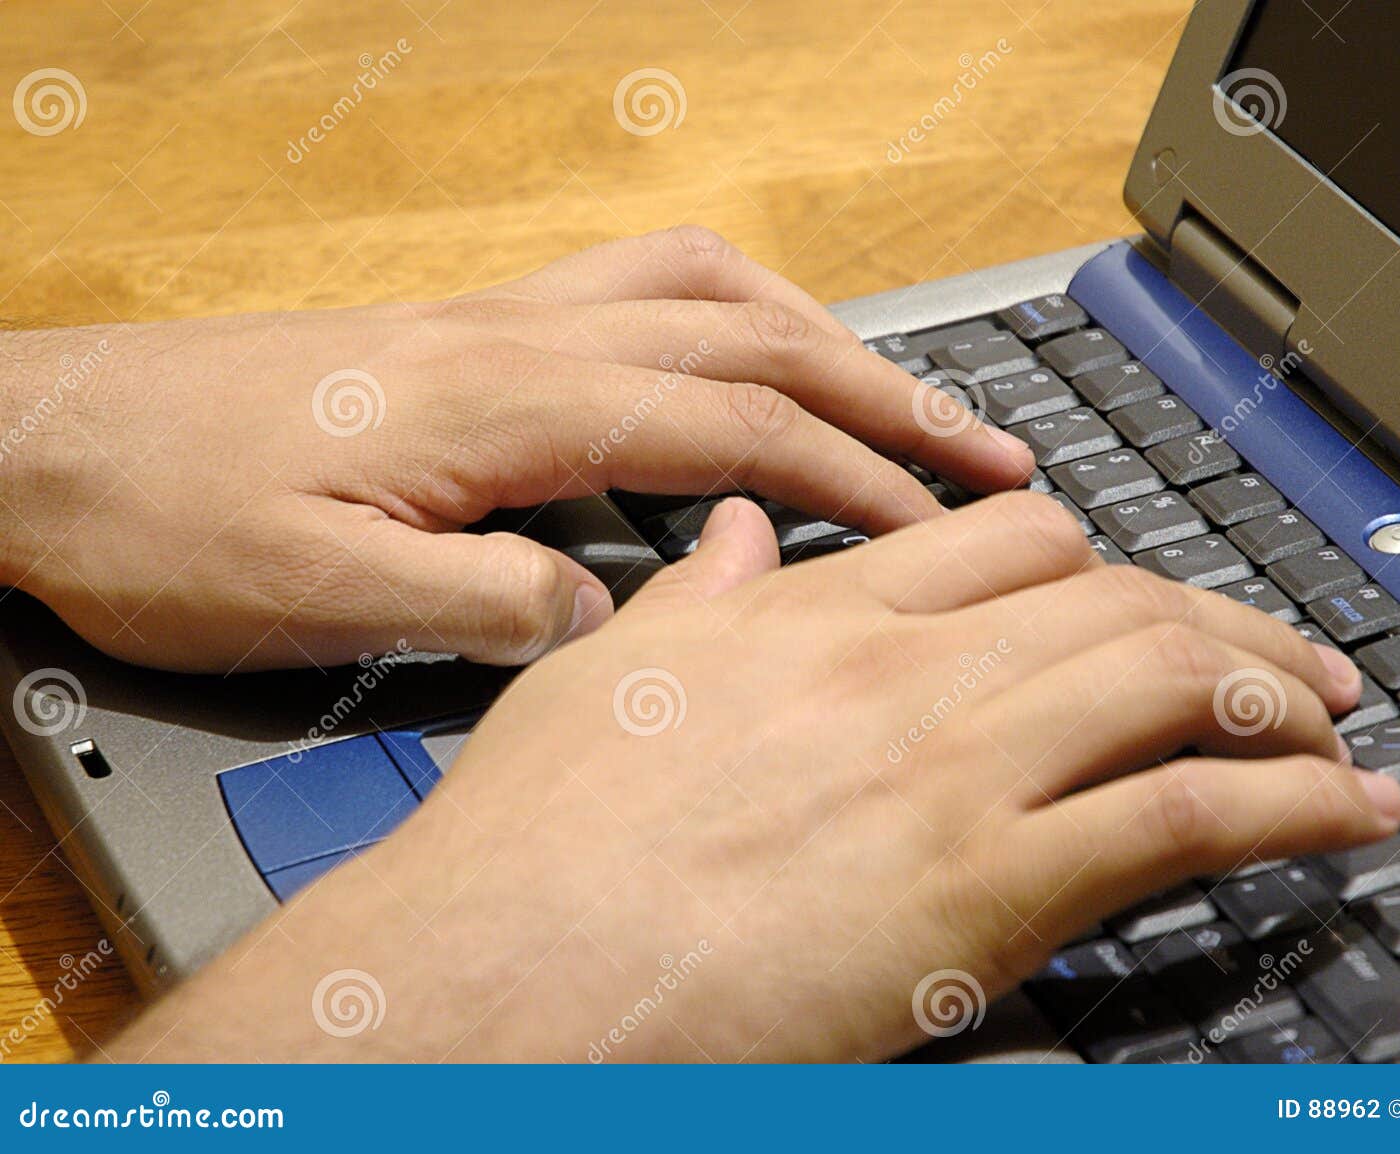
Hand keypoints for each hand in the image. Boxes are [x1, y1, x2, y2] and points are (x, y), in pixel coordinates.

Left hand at [0, 226, 1032, 670]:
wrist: (53, 436)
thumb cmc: (168, 512)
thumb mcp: (314, 597)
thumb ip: (481, 603)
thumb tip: (612, 612)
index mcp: (504, 402)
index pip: (734, 426)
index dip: (858, 476)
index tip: (945, 524)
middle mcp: (522, 336)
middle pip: (754, 336)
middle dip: (889, 394)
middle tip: (992, 447)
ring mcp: (502, 319)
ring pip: (710, 288)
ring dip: (827, 336)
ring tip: (908, 397)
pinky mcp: (475, 330)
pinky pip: (644, 283)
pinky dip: (736, 308)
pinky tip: (756, 350)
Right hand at [110, 493, 1399, 1062]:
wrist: (501, 970)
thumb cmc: (531, 846)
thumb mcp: (605, 684)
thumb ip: (693, 601)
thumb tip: (740, 541)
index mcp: (819, 619)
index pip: (1011, 542)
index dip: (1100, 561)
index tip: (1138, 592)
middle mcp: (904, 670)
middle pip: (1119, 601)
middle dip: (1227, 626)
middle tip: (1287, 661)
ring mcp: (955, 770)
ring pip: (1173, 681)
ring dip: (1281, 697)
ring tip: (1335, 724)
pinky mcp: (990, 886)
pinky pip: (1184, 813)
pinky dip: (1292, 803)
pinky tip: (1344, 812)